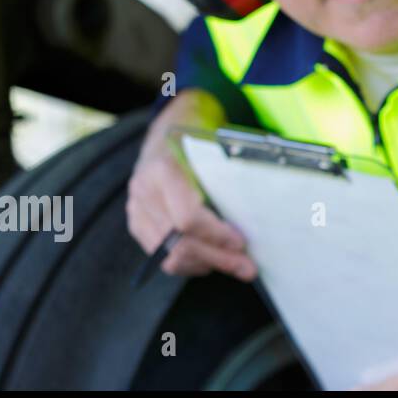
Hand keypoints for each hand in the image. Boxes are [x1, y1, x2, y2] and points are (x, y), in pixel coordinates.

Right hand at [126, 90, 257, 280]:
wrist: (167, 130)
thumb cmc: (197, 138)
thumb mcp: (214, 147)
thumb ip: (229, 178)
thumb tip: (261, 215)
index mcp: (163, 169)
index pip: (188, 217)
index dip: (217, 235)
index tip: (241, 242)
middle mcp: (144, 191)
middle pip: (179, 242)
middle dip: (217, 258)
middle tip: (247, 267)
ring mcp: (136, 209)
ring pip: (168, 255)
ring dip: (205, 265)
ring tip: (234, 264)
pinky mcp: (137, 223)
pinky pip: (160, 255)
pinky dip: (188, 263)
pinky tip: (210, 259)